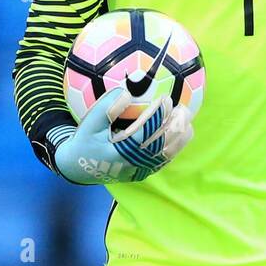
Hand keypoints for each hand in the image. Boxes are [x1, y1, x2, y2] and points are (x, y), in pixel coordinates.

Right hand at [54, 87, 193, 183]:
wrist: (79, 168)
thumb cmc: (85, 141)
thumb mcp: (89, 123)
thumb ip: (106, 108)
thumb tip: (126, 92)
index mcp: (119, 152)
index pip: (145, 133)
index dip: (157, 116)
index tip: (165, 99)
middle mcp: (133, 164)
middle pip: (162, 144)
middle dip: (175, 125)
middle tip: (183, 107)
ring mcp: (141, 170)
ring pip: (167, 154)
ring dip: (180, 136)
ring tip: (186, 118)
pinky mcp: (144, 172)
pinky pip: (165, 159)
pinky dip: (176, 145)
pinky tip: (181, 132)